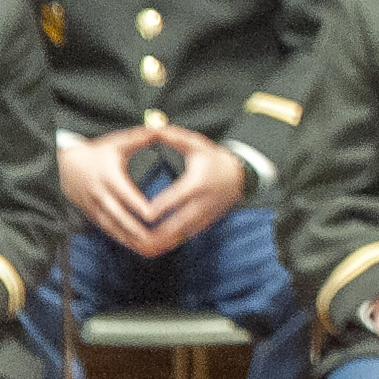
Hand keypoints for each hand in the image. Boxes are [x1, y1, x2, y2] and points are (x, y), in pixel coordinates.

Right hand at [58, 126, 166, 251]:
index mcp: (109, 177)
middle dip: (137, 229)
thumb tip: (159, 128)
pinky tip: (138, 247)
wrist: (66, 165)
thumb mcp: (117, 143)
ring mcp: (95, 206)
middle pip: (120, 216)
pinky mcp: (92, 214)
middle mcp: (101, 194)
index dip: (139, 206)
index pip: (126, 195)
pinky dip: (122, 239)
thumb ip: (139, 138)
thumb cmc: (98, 153)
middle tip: (157, 240)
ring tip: (150, 248)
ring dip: (131, 239)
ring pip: (113, 227)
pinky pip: (108, 230)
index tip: (154, 216)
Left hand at [125, 128, 249, 252]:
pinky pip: (186, 236)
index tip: (145, 215)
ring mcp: (204, 215)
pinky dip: (171, 243)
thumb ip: (173, 137)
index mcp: (197, 182)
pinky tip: (156, 248)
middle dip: (159, 233)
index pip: (177, 197)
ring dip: (163, 242)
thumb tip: (153, 129)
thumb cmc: (213, 158)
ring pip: (182, 233)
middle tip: (138, 239)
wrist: (239, 176)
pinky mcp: (205, 222)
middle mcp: (201, 202)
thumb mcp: (196, 144)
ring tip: (143, 249)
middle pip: (179, 222)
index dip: (161, 207)